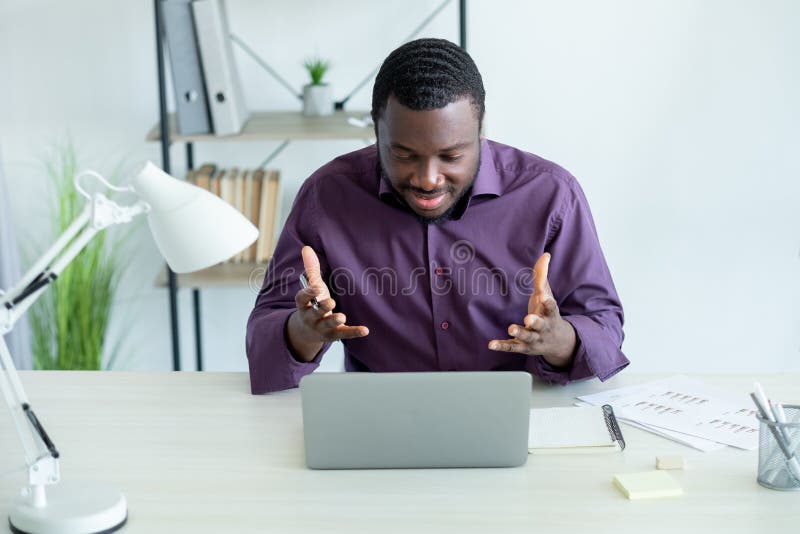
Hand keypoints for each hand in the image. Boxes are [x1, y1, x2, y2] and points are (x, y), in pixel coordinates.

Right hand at [287, 246, 368, 361]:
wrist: (307, 332)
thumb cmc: (312, 303)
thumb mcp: (311, 288)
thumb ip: (311, 269)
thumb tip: (306, 248)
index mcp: (303, 304)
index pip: (302, 299)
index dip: (308, 293)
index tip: (317, 287)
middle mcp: (310, 317)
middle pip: (314, 313)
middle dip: (322, 308)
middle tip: (330, 301)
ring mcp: (321, 328)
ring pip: (327, 325)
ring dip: (334, 320)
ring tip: (342, 316)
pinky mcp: (333, 335)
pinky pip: (343, 334)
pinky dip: (354, 332)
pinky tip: (365, 330)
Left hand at [488, 252, 575, 366]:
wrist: (559, 342)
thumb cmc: (549, 313)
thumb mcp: (547, 294)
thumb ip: (542, 275)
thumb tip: (545, 254)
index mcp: (550, 313)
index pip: (551, 307)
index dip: (548, 302)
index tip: (544, 297)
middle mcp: (543, 327)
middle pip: (540, 325)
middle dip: (535, 322)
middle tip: (529, 319)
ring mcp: (534, 338)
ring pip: (527, 337)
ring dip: (519, 333)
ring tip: (511, 328)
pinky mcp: (523, 347)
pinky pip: (512, 347)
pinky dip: (502, 346)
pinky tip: (491, 344)